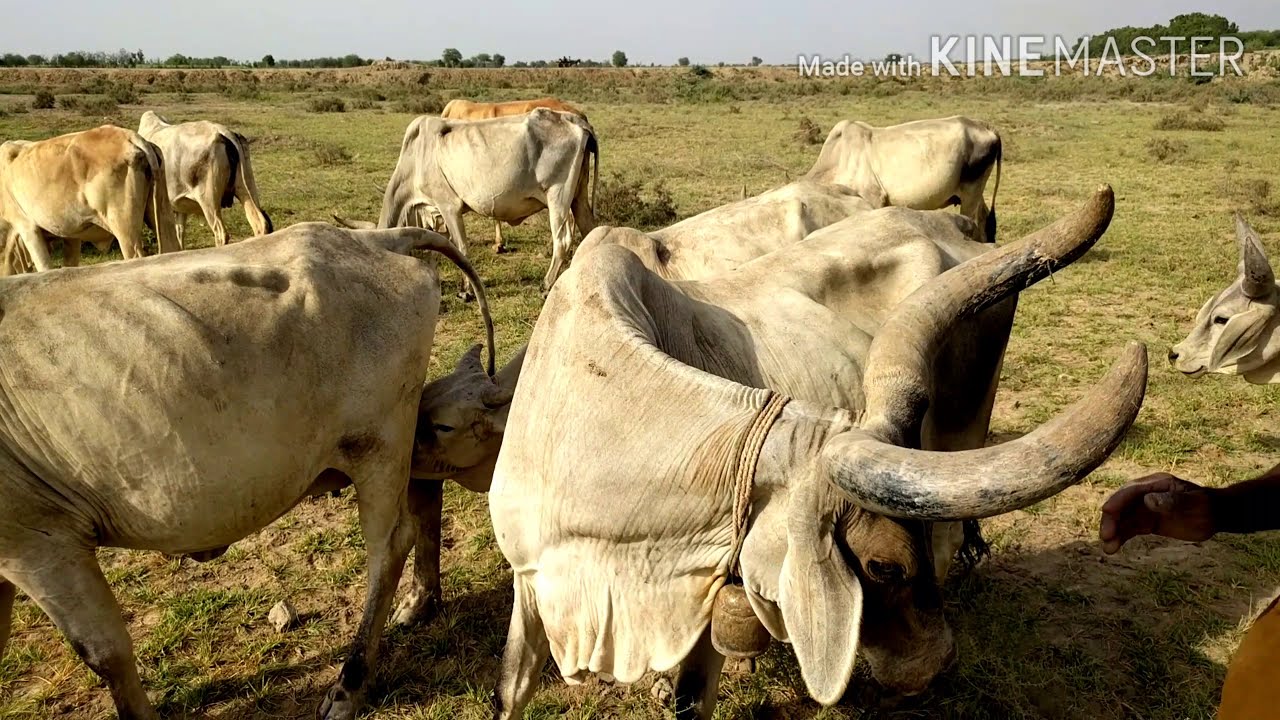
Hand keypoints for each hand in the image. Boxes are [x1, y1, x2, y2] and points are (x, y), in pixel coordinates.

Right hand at [1099, 473, 1216, 553]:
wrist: (1214, 516)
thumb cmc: (1205, 506)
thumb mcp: (1192, 503)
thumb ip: (1171, 501)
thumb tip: (1147, 501)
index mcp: (1155, 484)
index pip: (1130, 491)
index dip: (1118, 501)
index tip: (1107, 512)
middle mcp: (1145, 494)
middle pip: (1121, 506)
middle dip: (1112, 520)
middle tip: (1106, 536)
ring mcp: (1144, 509)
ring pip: (1122, 519)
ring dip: (1113, 532)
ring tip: (1108, 548)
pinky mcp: (1146, 522)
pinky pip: (1129, 529)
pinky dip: (1120, 537)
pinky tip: (1113, 548)